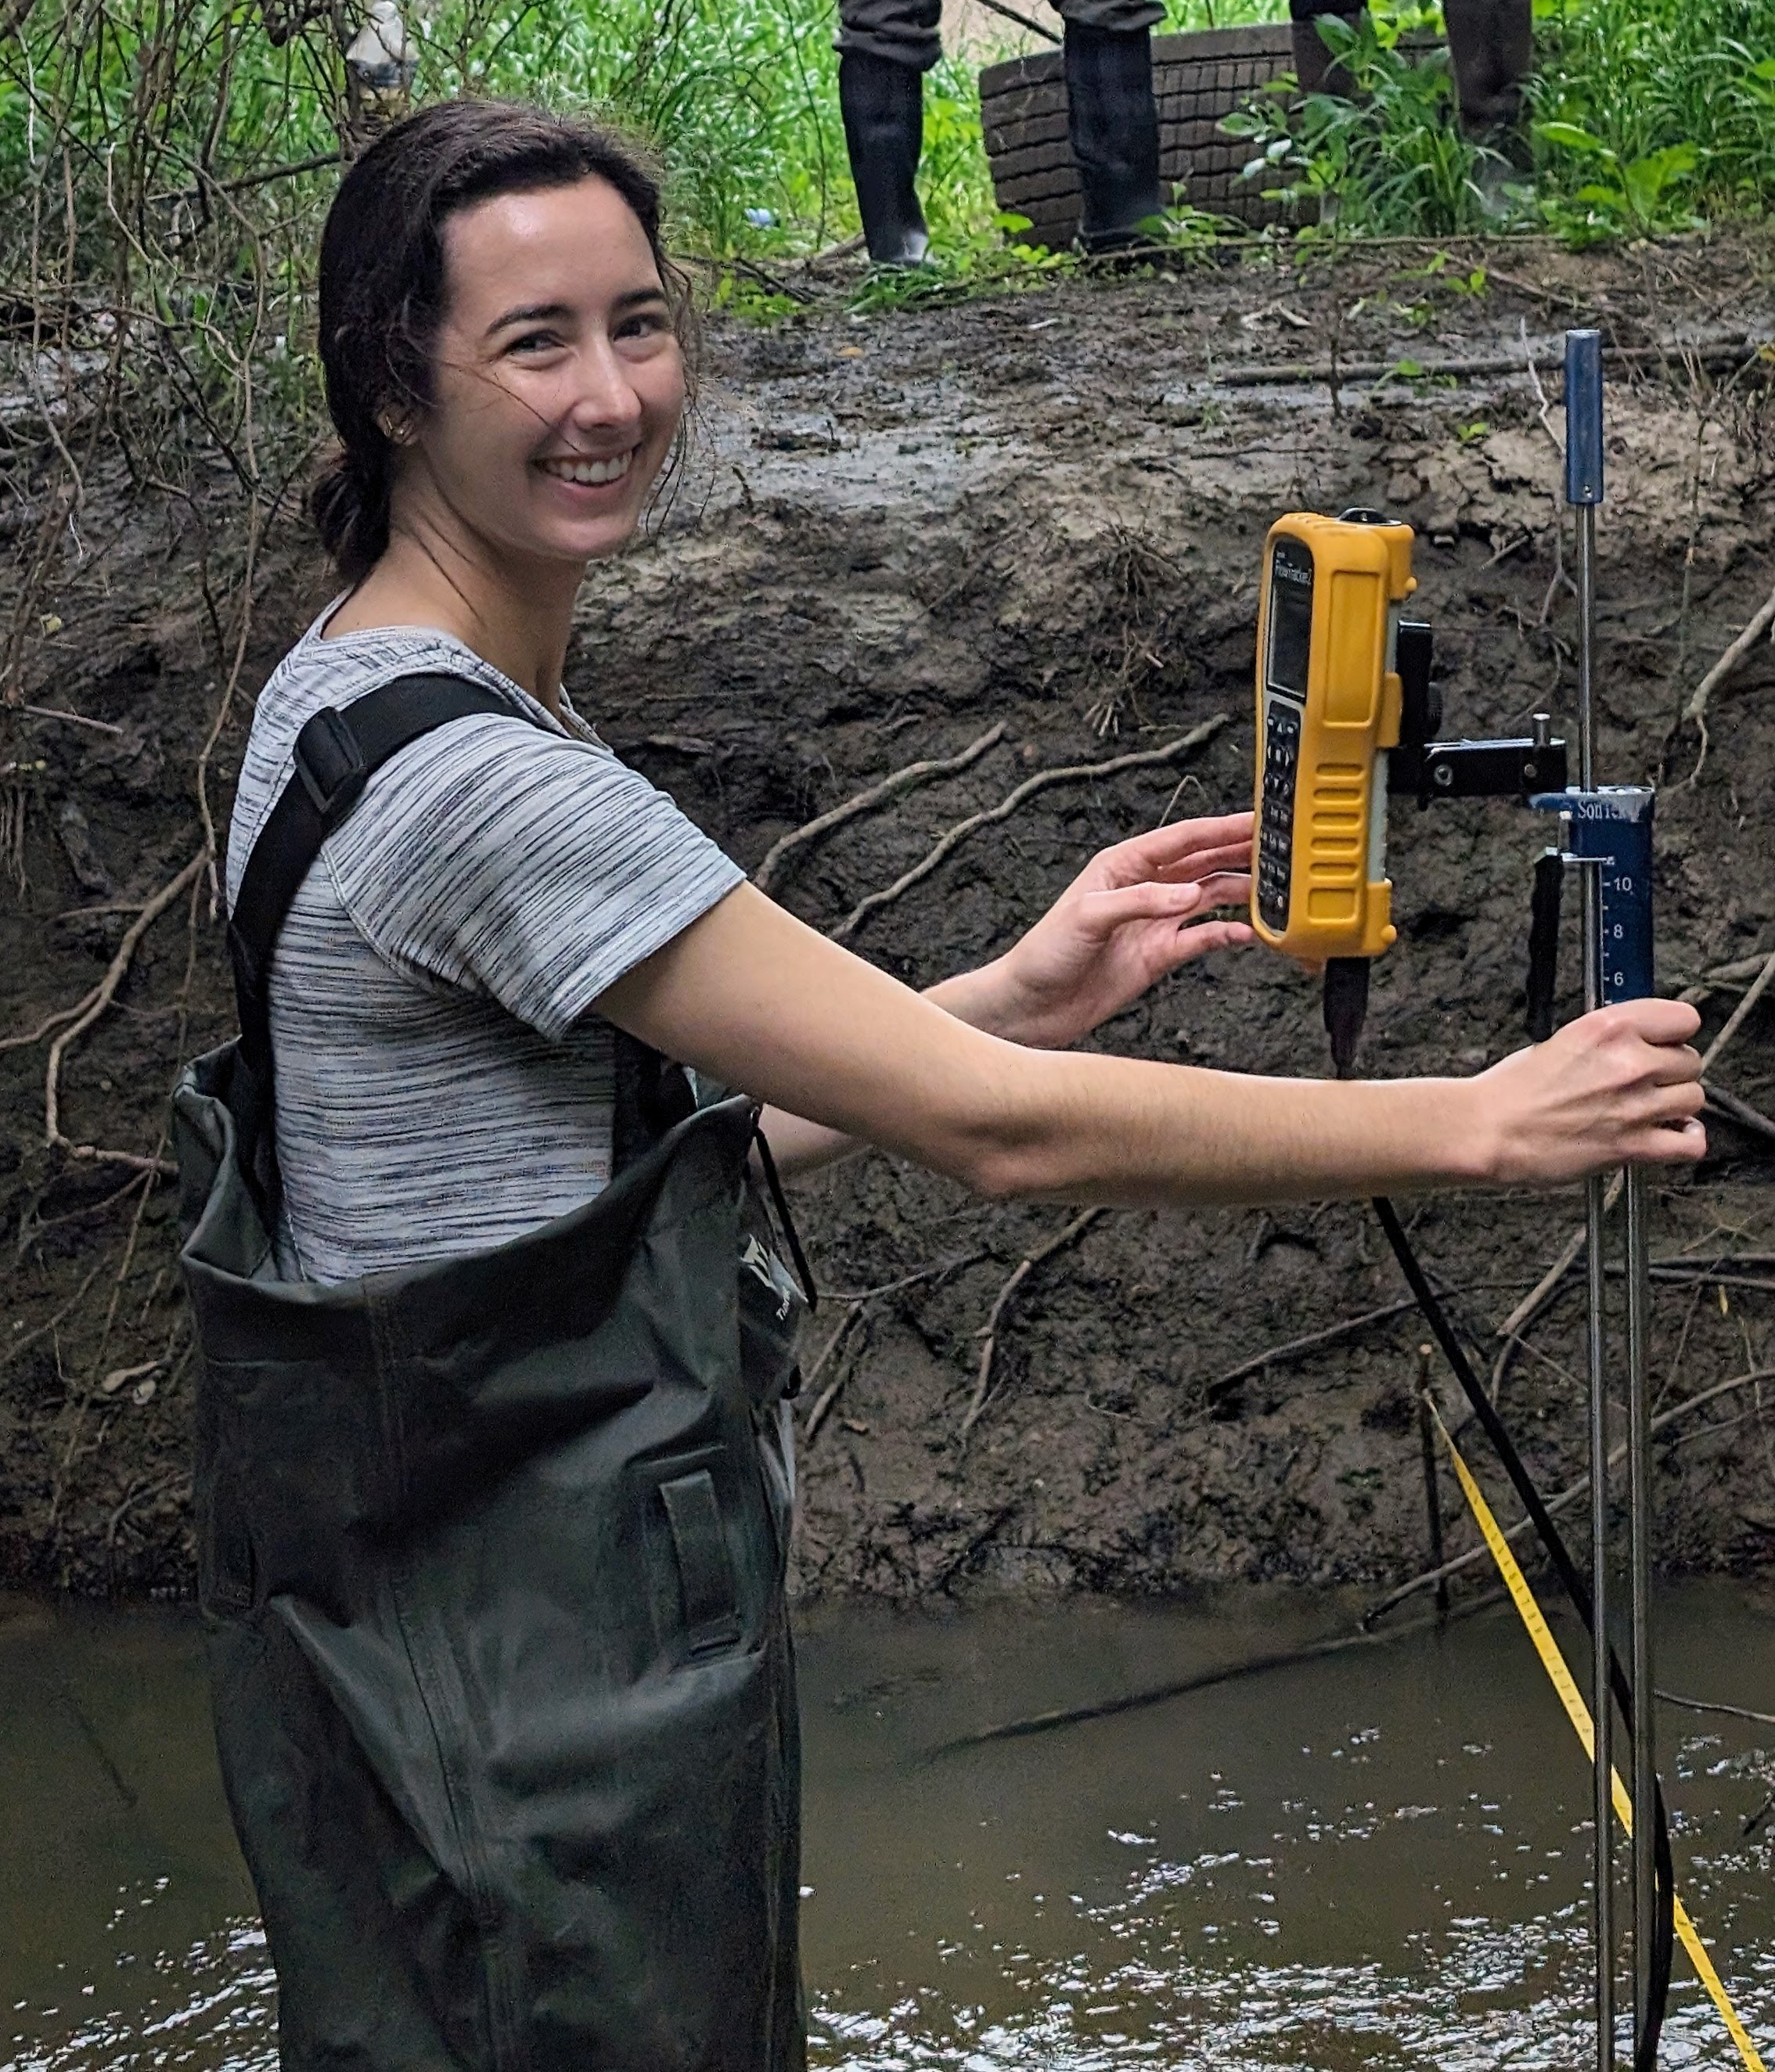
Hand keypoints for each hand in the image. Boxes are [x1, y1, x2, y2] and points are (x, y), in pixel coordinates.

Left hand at [963, 811, 1253, 1048]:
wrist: (1032, 1007)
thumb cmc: (1045, 953)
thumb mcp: (1087, 916)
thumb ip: (1140, 901)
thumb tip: (1190, 894)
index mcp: (1124, 866)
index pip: (1182, 838)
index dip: (1221, 828)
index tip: (1258, 820)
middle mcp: (1144, 888)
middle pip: (1203, 863)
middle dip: (1240, 853)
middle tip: (1283, 849)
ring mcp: (1155, 922)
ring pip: (1209, 897)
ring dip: (1241, 892)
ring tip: (1277, 889)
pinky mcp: (1159, 955)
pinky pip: (1202, 938)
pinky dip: (1226, 934)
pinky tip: (1249, 932)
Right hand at [1473, 999, 1706, 1184]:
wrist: (1488, 1129)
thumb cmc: (1513, 1089)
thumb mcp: (1563, 1038)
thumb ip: (1611, 1036)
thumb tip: (1643, 1041)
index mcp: (1610, 1027)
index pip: (1684, 1020)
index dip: (1674, 1034)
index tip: (1663, 1043)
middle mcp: (1629, 1062)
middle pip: (1691, 1061)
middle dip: (1671, 1072)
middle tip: (1645, 1082)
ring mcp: (1634, 1105)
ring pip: (1694, 1098)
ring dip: (1676, 1105)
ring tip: (1651, 1109)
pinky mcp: (1633, 1145)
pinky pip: (1691, 1143)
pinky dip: (1686, 1140)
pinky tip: (1671, 1133)